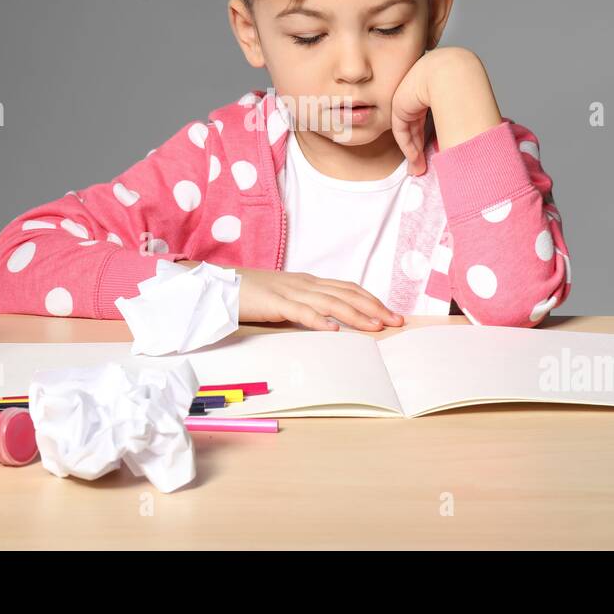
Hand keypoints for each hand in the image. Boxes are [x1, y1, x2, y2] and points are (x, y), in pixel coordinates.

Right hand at [235, 267, 404, 330]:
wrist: (217, 285)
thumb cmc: (249, 294)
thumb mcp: (283, 299)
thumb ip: (304, 306)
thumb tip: (328, 322)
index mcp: (307, 282)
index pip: (347, 288)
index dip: (371, 299)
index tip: (390, 313)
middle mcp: (304, 284)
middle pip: (346, 294)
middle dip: (373, 307)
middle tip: (396, 322)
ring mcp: (289, 292)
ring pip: (330, 302)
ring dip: (355, 315)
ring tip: (375, 327)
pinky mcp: (274, 303)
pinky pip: (300, 311)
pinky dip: (319, 320)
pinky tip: (333, 330)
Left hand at [391, 47, 502, 172]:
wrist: (449, 72)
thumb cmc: (462, 84)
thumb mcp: (460, 103)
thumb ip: (459, 118)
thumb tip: (468, 138)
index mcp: (433, 86)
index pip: (428, 116)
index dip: (430, 136)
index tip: (437, 153)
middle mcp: (418, 90)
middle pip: (417, 125)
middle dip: (419, 148)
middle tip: (422, 168)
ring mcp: (407, 97)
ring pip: (409, 130)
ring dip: (414, 151)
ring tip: (419, 169)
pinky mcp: (399, 105)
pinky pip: (402, 130)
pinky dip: (408, 146)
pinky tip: (415, 159)